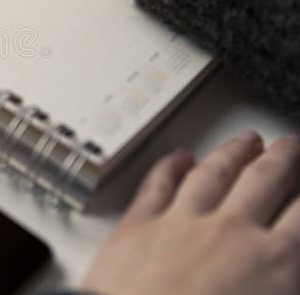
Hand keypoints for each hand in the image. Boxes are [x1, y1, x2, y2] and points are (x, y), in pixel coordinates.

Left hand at [82, 132, 299, 294]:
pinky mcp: (137, 226)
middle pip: (263, 180)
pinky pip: (157, 185)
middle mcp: (229, 232)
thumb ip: (285, 284)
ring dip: (232, 153)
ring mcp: (180, 223)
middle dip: (282, 157)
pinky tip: (178, 155)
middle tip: (290, 143)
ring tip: (246, 140)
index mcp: (273, 262)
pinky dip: (169, 166)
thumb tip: (289, 274)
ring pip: (212, 173)